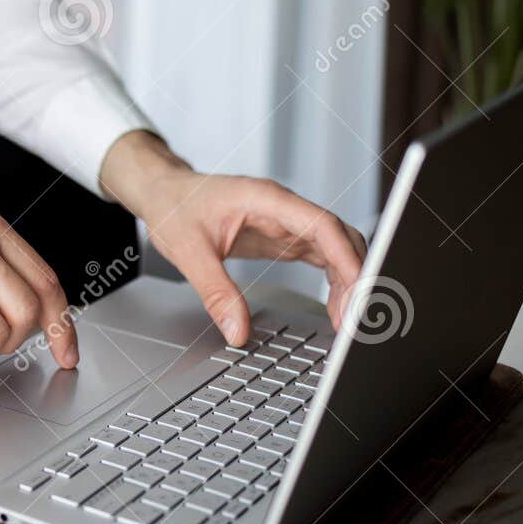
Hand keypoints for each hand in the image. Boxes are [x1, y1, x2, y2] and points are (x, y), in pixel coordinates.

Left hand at [101, 131, 366, 345]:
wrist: (164, 192)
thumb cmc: (175, 206)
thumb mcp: (187, 251)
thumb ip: (215, 291)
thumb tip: (237, 331)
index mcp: (266, 199)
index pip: (321, 225)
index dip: (345, 257)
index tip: (358, 289)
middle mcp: (284, 208)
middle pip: (338, 236)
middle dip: (354, 275)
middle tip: (354, 318)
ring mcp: (287, 222)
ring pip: (334, 248)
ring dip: (347, 281)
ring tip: (346, 320)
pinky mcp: (283, 237)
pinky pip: (320, 256)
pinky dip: (333, 280)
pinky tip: (334, 306)